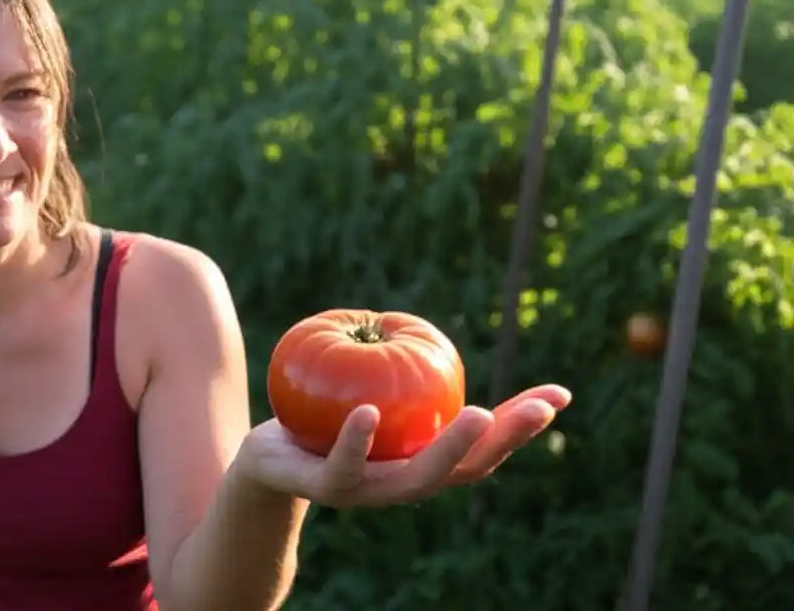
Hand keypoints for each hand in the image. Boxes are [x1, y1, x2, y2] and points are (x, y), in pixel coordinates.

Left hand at [239, 384, 571, 507]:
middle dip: (506, 440)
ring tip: (479, 413)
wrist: (266, 461)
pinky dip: (358, 441)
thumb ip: (399, 373)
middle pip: (466, 469)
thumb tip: (429, 334)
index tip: (560, 395)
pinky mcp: (324, 488)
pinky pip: (344, 467)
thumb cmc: (326, 420)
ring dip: (450, 449)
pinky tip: (369, 411)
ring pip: (415, 480)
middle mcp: (404, 484)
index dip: (523, 424)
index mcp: (423, 461)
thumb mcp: (368, 389)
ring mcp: (367, 493)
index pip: (485, 447)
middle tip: (537, 409)